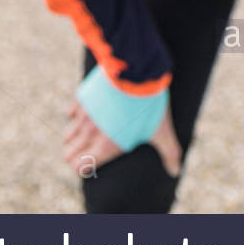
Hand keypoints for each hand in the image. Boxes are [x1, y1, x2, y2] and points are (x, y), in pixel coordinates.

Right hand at [63, 99, 182, 177]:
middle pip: (68, 155)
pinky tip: (91, 113)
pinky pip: (70, 113)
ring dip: (75, 137)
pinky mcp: (83, 97)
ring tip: (91, 134)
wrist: (137, 72)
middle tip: (90, 151)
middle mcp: (91, 133)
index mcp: (107, 146)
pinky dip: (77, 116)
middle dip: (76, 156)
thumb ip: (169, 154)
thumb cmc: (149, 105)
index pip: (80, 167)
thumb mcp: (161, 131)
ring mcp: (84, 115)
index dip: (84, 168)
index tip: (93, 164)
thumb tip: (176, 172)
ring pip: (67, 135)